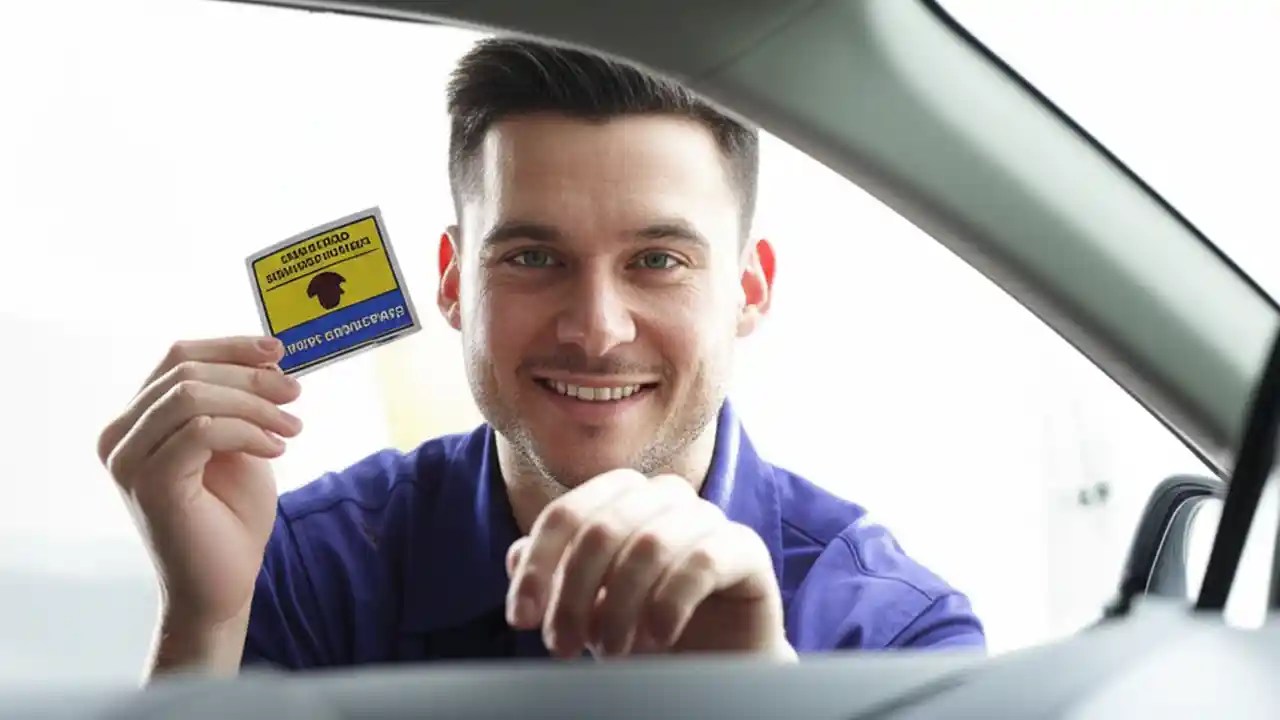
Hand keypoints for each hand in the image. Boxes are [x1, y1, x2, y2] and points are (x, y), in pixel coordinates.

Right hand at [97, 336, 302, 629]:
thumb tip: (267, 356)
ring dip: (254, 404)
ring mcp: (128, 459)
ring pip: (193, 395)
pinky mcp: (148, 483)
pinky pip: (201, 430)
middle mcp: (120, 435)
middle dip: (251, 375)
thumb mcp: (239, 441)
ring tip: (291, 429)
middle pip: (186, 370)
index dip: (231, 346)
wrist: (222, 583)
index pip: (178, 356)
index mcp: (137, 419)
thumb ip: (239, 400)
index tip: (279, 350)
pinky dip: (247, 432)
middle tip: (295, 393)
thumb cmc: (230, 515)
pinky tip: (275, 451)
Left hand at [504, 469, 794, 660]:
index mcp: (623, 499)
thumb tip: (515, 555)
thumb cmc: (645, 631)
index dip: (538, 564)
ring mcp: (709, 519)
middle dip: (572, 593)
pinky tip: (658, 639)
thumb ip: (553, 577)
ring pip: (648, 543)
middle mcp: (665, 498)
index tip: (521, 619)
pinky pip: (703, 561)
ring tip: (611, 651)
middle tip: (563, 647)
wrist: (713, 669)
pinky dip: (669, 604)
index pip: (567, 513)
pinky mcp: (747, 550)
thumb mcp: (587, 609)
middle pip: (601, 526)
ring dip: (618, 607)